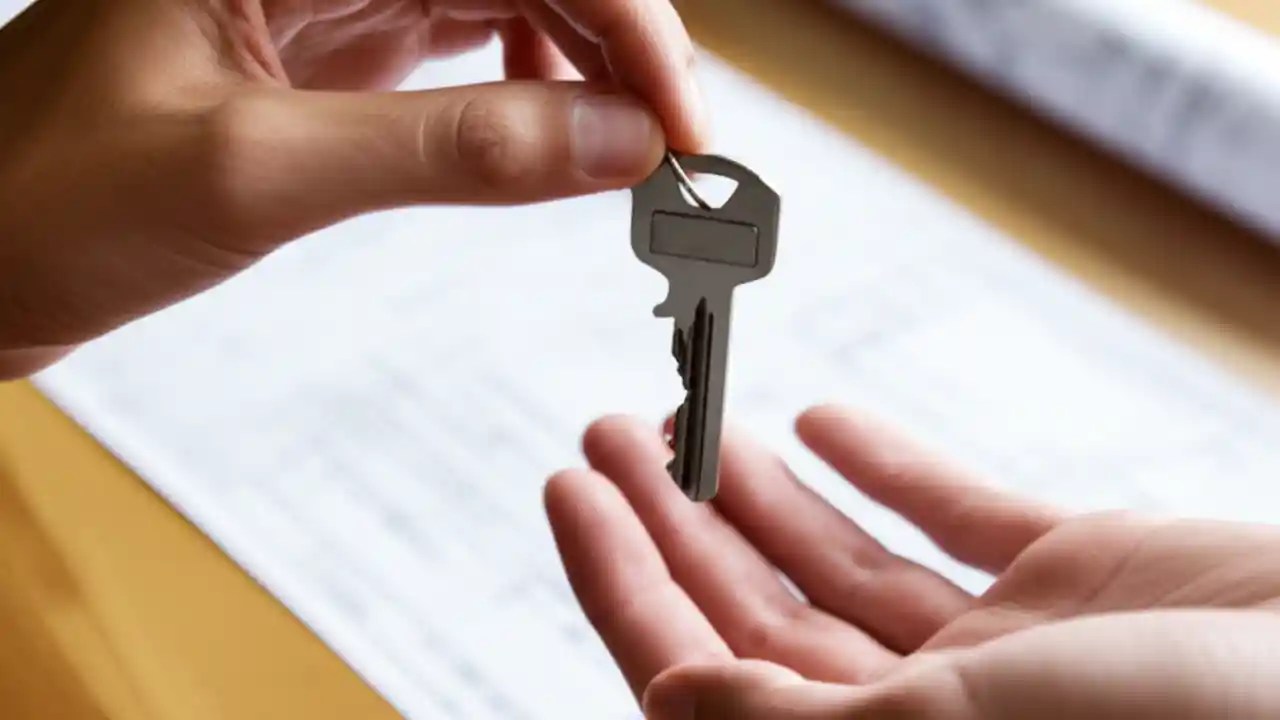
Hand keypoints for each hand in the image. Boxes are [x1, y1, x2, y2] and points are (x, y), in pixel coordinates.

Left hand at [0, 0, 701, 377]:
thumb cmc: (47, 201)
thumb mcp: (255, 174)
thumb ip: (450, 150)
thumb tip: (616, 146)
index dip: (620, 19)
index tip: (678, 124)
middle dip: (615, 44)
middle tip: (672, 152)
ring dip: (581, 63)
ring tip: (624, 145)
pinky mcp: (325, 44)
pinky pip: (458, 40)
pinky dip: (523, 83)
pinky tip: (546, 124)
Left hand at [546, 406, 1279, 718]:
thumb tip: (666, 698)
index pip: (700, 672)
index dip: (622, 581)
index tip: (567, 486)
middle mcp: (926, 716)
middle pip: (755, 612)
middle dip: (676, 521)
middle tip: (608, 428)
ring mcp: (1000, 651)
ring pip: (839, 563)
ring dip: (759, 492)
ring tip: (689, 420)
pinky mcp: (1072, 584)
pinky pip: (952, 518)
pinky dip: (885, 467)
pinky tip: (822, 418)